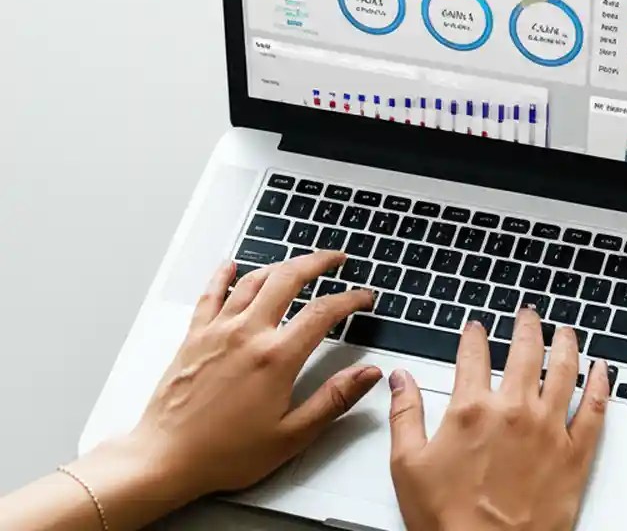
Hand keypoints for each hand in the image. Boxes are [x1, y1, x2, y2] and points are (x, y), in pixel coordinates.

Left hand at [85, 252, 380, 502]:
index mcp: (276, 358)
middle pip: (288, 279)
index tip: (364, 298)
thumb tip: (369, 374)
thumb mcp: (292, 435)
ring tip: (297, 263)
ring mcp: (217, 332)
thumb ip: (334, 399)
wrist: (165, 459)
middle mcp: (247, 335)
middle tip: (336, 259)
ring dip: (280, 265)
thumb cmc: (226, 454)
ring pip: (253, 281)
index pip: (323, 312)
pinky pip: (211, 295)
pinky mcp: (194, 338)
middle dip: (317, 262)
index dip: (350, 299)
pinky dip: (224, 276)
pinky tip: (231, 266)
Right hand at [389, 308, 609, 530]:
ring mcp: (549, 429)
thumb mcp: (407, 466)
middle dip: (526, 326)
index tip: (476, 328)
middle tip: (527, 314)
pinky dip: (601, 382)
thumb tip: (400, 379)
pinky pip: (595, 407)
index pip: (473, 355)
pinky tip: (601, 368)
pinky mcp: (575, 452)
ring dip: (565, 343)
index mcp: (471, 410)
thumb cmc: (448, 521)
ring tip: (565, 330)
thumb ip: (404, 415)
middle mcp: (514, 410)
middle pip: (525, 351)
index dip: (474, 336)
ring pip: (564, 369)